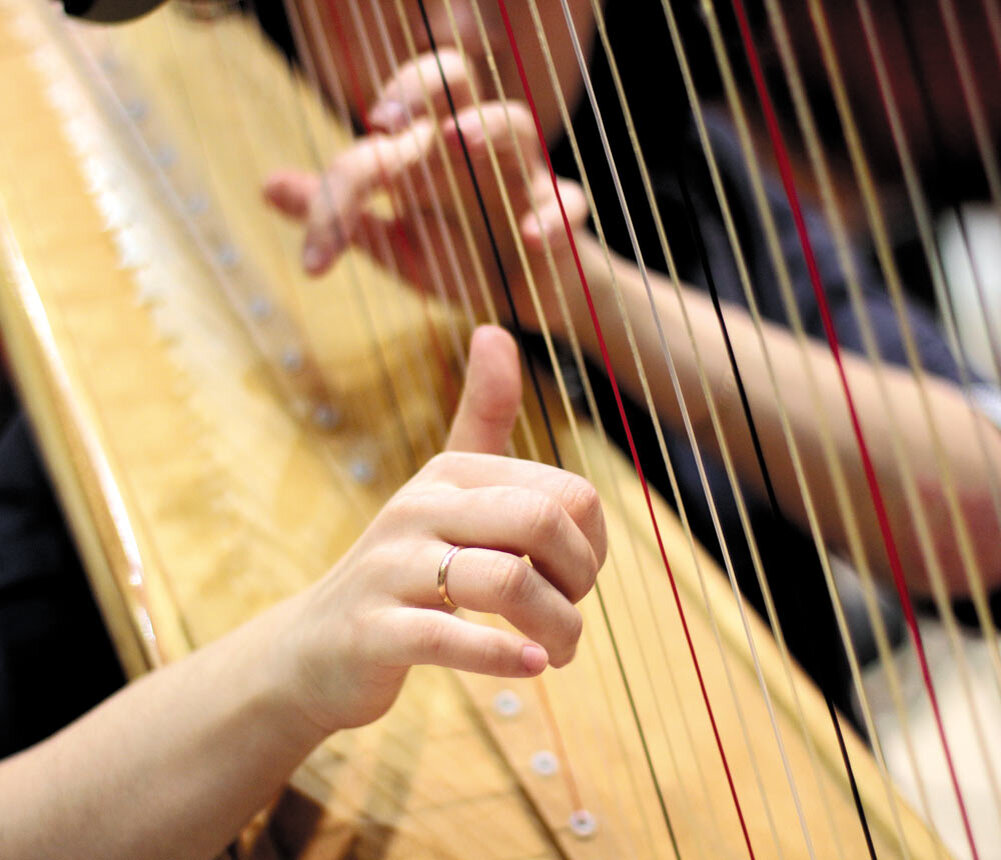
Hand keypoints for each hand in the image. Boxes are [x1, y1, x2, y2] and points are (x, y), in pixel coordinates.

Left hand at [264, 50, 588, 334]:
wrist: (528, 298)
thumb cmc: (464, 259)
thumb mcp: (397, 246)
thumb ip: (346, 217)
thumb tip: (266, 184)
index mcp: (424, 159)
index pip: (374, 147)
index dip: (337, 193)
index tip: (316, 260)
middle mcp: (469, 154)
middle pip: (453, 81)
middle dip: (419, 83)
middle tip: (383, 118)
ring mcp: (518, 180)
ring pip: (515, 123)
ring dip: (487, 125)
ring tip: (456, 139)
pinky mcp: (559, 216)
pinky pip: (566, 200)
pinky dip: (553, 213)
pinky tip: (531, 236)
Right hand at [277, 326, 605, 732]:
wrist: (316, 647)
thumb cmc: (404, 568)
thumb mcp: (444, 491)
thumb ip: (481, 419)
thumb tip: (494, 328)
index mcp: (450, 472)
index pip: (565, 493)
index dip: (592, 544)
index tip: (577, 581)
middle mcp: (419, 506)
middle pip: (539, 521)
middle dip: (580, 579)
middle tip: (573, 618)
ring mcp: (391, 567)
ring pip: (505, 581)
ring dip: (557, 628)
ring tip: (560, 654)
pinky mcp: (373, 630)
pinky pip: (451, 638)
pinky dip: (506, 658)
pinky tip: (532, 668)